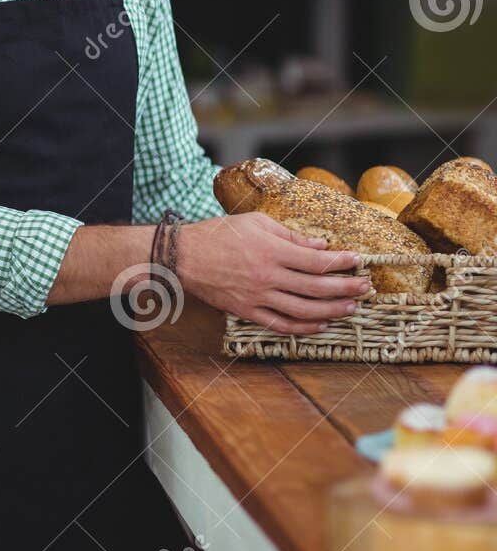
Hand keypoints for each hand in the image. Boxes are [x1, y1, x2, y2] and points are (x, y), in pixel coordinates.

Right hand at [178, 212, 372, 334]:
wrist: (183, 256)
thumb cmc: (219, 234)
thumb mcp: (256, 223)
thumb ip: (291, 235)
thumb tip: (320, 245)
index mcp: (271, 251)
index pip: (316, 261)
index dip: (341, 262)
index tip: (358, 261)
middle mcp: (268, 276)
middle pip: (316, 287)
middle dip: (346, 288)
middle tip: (366, 287)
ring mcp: (257, 296)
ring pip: (303, 310)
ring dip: (332, 310)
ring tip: (351, 307)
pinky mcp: (247, 310)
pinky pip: (280, 324)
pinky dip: (303, 328)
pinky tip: (321, 325)